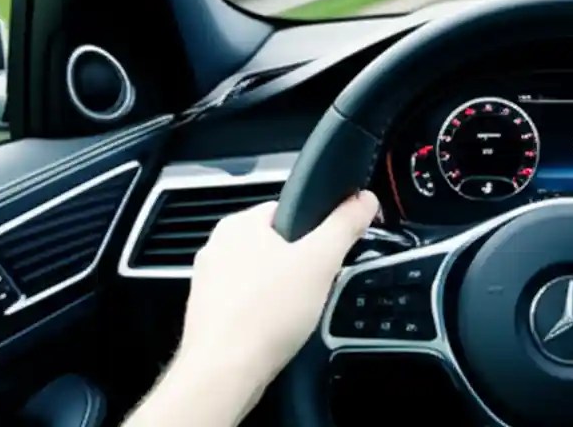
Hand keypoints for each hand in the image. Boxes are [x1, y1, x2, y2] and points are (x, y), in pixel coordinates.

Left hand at [178, 192, 378, 385]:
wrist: (224, 374)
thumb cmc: (266, 314)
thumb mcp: (320, 261)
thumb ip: (345, 224)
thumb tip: (363, 199)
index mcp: (239, 223)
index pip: (289, 210)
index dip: (316, 231)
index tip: (328, 255)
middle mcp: (217, 247)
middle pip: (277, 245)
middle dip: (300, 266)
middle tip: (314, 287)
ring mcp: (209, 282)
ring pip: (263, 276)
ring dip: (283, 292)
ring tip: (294, 312)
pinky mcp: (208, 313)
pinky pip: (248, 303)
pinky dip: (265, 313)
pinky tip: (275, 329)